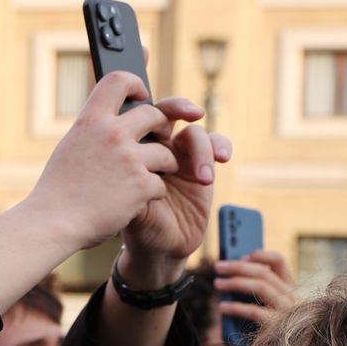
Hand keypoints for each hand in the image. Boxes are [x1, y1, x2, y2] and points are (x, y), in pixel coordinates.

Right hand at [22, 73, 226, 261]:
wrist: (53, 223)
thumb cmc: (58, 190)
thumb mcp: (71, 147)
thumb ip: (93, 130)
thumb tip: (110, 117)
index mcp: (91, 120)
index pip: (119, 80)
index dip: (136, 82)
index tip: (142, 93)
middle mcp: (112, 133)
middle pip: (155, 114)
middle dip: (162, 127)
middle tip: (160, 138)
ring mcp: (129, 159)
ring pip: (165, 153)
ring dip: (163, 165)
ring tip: (150, 177)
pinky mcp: (141, 185)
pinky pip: (160, 184)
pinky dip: (152, 194)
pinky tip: (137, 202)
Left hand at [120, 95, 230, 280]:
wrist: (157, 249)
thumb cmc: (134, 225)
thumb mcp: (125, 204)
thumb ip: (127, 183)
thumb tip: (126, 165)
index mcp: (132, 147)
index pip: (136, 113)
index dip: (143, 96)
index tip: (149, 98)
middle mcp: (157, 146)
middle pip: (168, 112)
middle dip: (180, 107)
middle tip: (191, 113)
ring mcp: (182, 156)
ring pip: (195, 133)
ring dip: (203, 149)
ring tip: (204, 178)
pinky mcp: (204, 167)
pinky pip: (217, 145)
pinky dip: (221, 147)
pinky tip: (221, 160)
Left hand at [211, 249, 296, 332]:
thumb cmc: (258, 331)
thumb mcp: (256, 305)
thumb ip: (249, 288)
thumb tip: (229, 270)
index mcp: (287, 289)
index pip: (278, 261)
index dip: (258, 255)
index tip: (239, 256)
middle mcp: (291, 297)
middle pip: (264, 272)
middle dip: (238, 267)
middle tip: (218, 267)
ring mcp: (287, 312)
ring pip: (261, 286)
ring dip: (235, 282)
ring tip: (217, 284)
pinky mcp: (278, 327)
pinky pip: (255, 311)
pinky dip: (236, 307)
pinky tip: (222, 307)